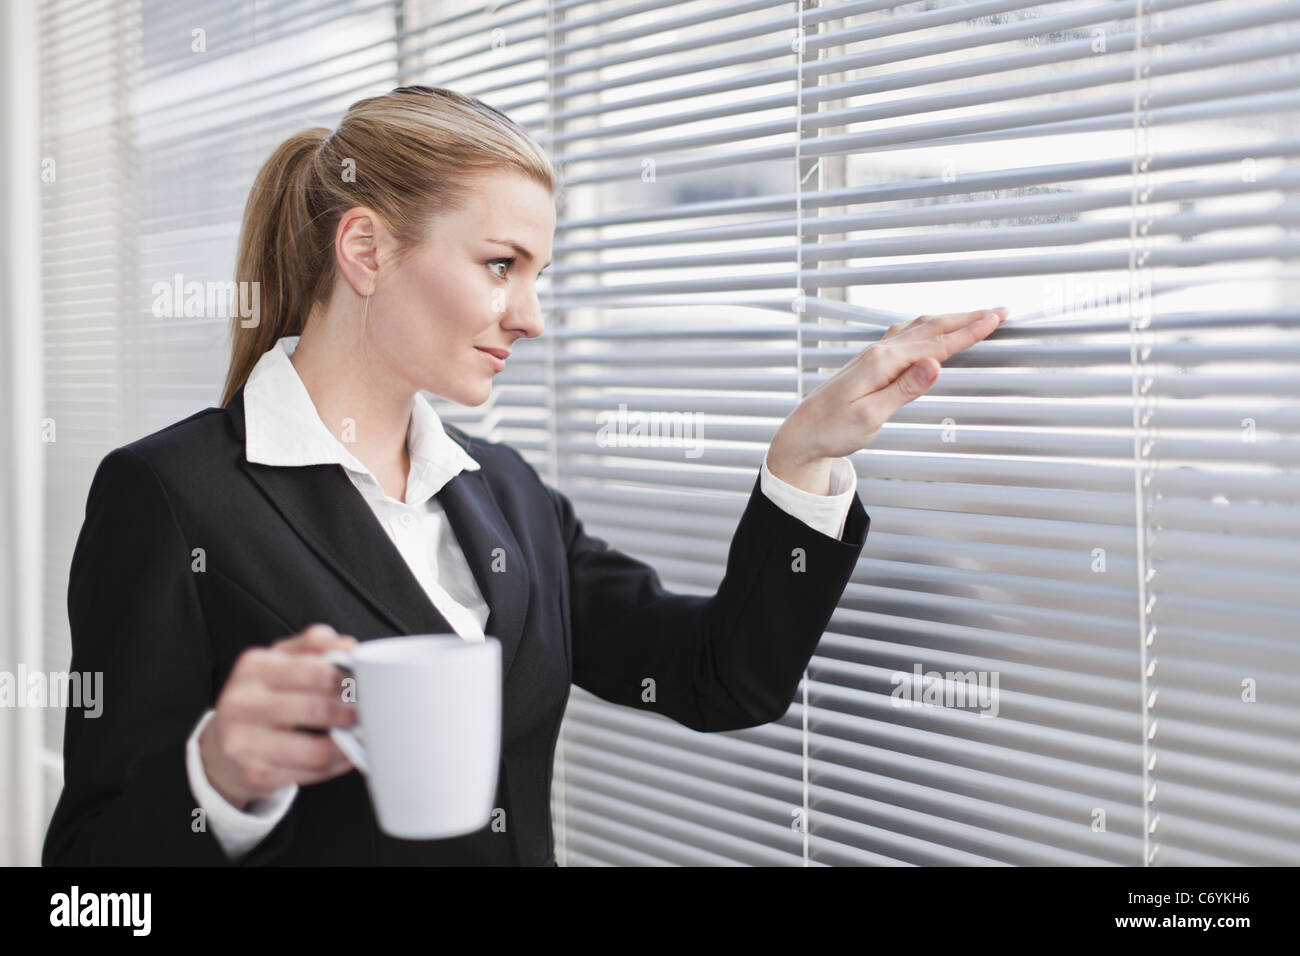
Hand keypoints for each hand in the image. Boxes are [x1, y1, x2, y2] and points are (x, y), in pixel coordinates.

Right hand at [199, 623, 359, 809]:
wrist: (223, 743)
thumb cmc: (261, 697)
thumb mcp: (280, 661)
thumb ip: (313, 645)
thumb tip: (348, 645)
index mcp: (254, 667)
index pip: (316, 671)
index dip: (348, 679)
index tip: (363, 684)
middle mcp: (243, 702)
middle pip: (319, 710)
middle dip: (352, 713)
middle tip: (365, 712)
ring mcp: (244, 742)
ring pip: (318, 750)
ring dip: (347, 745)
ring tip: (357, 735)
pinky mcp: (254, 774)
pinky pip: (311, 773)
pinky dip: (335, 765)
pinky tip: (342, 755)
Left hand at [767, 307, 1007, 492]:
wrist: (803, 432)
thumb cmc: (834, 430)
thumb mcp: (872, 417)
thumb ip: (905, 389)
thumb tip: (935, 364)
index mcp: (883, 362)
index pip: (937, 344)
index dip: (970, 332)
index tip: (996, 319)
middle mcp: (879, 351)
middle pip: (932, 327)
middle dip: (968, 318)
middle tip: (1001, 310)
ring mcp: (875, 353)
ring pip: (920, 328)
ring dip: (951, 319)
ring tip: (977, 315)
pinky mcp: (871, 361)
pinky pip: (908, 335)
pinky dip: (930, 327)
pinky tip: (934, 327)